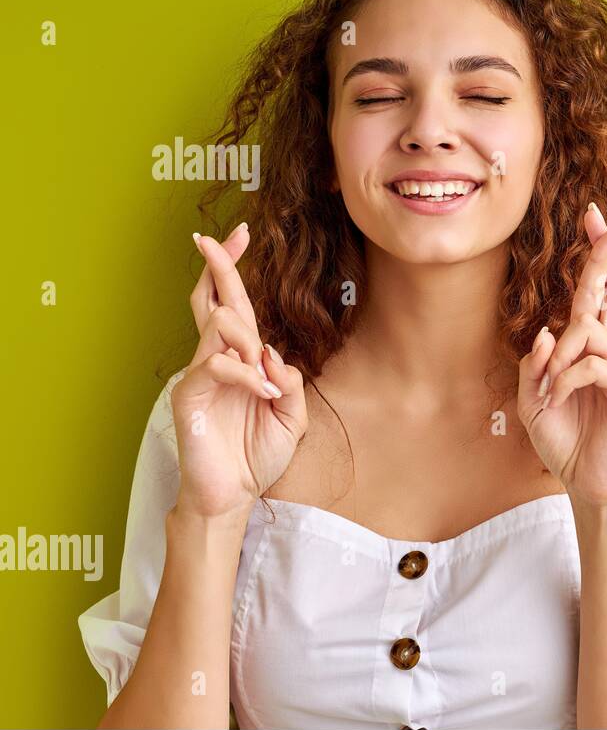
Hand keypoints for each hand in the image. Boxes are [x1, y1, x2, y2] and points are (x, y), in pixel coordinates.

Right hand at [171, 224, 308, 521]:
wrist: (232, 495)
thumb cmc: (257, 455)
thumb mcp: (291, 417)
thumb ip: (290, 383)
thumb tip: (275, 355)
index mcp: (241, 359)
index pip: (235, 305)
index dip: (234, 270)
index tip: (241, 235)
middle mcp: (217, 359)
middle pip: (214, 301)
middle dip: (220, 267)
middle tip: (218, 236)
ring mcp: (200, 374)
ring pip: (218, 328)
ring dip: (249, 340)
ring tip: (266, 379)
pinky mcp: (190, 394)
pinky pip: (216, 365)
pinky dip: (245, 374)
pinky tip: (263, 394)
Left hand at [518, 204, 606, 506]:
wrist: (585, 481)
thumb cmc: (563, 439)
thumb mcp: (532, 398)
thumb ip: (535, 363)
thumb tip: (546, 331)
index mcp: (588, 349)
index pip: (594, 294)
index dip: (596, 257)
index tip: (594, 219)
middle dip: (604, 255)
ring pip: (586, 331)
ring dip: (557, 358)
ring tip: (549, 391)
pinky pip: (591, 365)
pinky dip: (565, 381)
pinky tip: (558, 401)